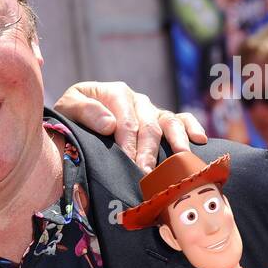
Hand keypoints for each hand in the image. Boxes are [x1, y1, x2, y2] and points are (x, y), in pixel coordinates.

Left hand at [53, 81, 207, 171]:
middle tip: (146, 174)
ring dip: (174, 143)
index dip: (127, 143)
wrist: (75, 114)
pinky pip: (179, 119)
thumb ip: (84, 111)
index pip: (126, 121)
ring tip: (179, 161)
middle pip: (148, 126)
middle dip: (148, 152)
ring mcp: (150, 109)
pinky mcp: (159, 119)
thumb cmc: (71, 114)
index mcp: (115, 93)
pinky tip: (199, 140)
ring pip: (167, 123)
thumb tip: (110, 125)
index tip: (127, 163)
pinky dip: (191, 127)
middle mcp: (137, 100)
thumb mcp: (68, 107)